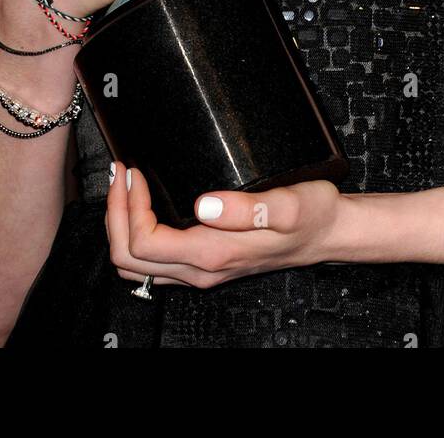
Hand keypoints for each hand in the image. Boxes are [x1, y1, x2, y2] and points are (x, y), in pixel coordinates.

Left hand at [105, 163, 344, 288]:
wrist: (328, 235)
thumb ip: (246, 208)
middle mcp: (201, 270)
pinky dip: (136, 233)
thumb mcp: (288, 205)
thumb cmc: (311, 216)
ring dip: (121, 225)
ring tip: (126, 185)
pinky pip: (152, 262)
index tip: (135, 172)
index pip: (144, 242)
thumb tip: (203, 205)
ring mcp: (201, 272)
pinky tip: (145, 203)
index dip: (129, 207)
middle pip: (128, 259)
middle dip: (115, 214)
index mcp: (213, 254)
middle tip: (121, 173)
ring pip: (136, 266)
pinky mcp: (205, 265)